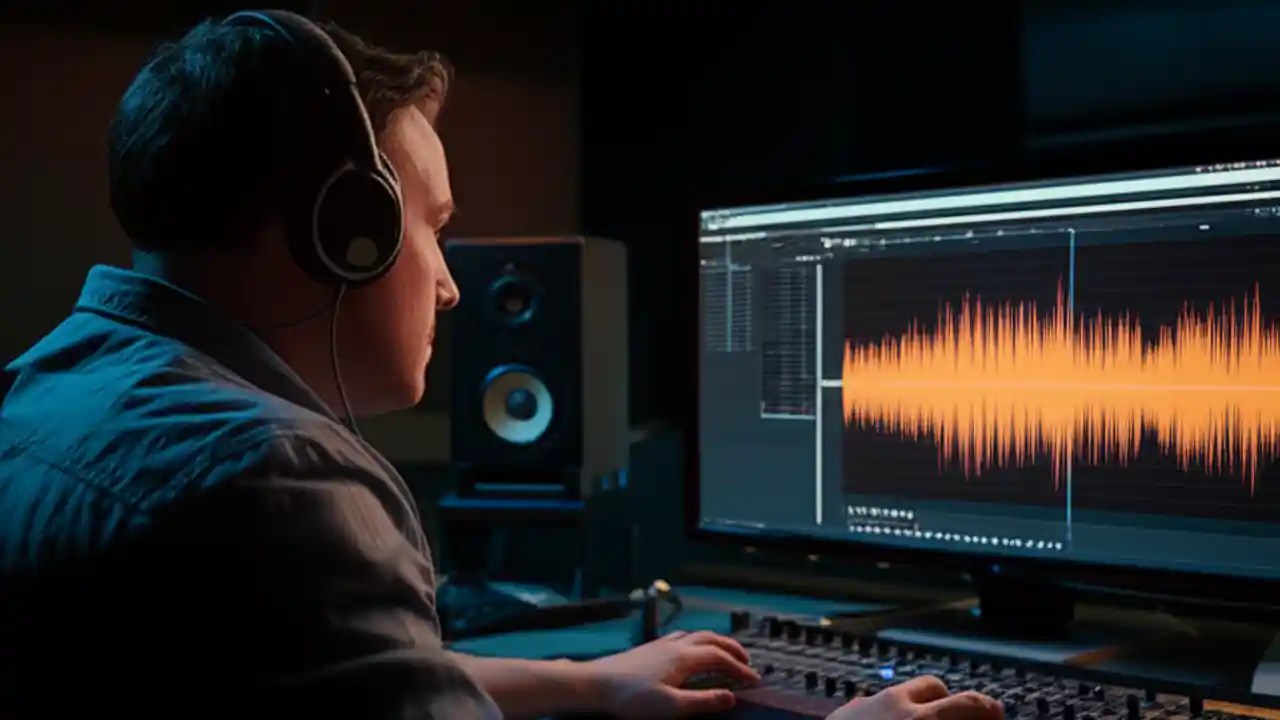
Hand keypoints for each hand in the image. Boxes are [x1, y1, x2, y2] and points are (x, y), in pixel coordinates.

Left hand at [581, 630, 761, 717]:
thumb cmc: (632, 697)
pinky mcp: (650, 647)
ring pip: (696, 635)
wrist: (596, 683)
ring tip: (724, 652)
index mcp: (685, 658)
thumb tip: (731, 696)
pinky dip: (697, 640)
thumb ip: (703, 701)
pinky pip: (682, 637)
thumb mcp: (671, 706)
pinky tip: (690, 649)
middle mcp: (676, 645)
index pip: (721, 659)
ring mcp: (661, 644)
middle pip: (712, 639)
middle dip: (732, 648)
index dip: (740, 669)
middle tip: (747, 661)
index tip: (755, 680)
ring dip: (715, 642)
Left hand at [827, 676, 1003, 719]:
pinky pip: (871, 705)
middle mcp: (895, 705)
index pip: (970, 703)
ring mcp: (865, 704)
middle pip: (934, 688)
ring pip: (899, 693)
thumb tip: (976, 718)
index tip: (996, 716)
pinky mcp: (842, 712)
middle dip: (949, 702)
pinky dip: (884, 716)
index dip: (989, 709)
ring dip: (915, 706)